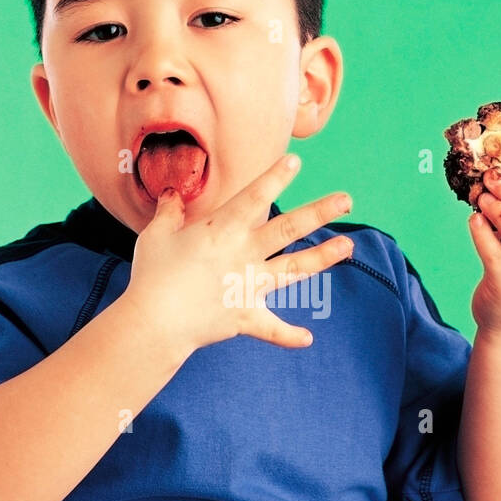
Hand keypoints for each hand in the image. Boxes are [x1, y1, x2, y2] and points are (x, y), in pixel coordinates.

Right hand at [125, 152, 354, 353]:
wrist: (154, 322)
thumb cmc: (151, 276)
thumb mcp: (156, 236)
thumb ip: (169, 212)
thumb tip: (172, 193)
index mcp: (222, 231)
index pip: (254, 197)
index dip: (275, 178)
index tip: (297, 161)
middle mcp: (243, 255)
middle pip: (288, 229)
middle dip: (319, 212)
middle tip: (346, 200)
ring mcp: (248, 286)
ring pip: (293, 269)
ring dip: (322, 258)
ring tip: (348, 247)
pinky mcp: (245, 316)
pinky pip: (272, 328)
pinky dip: (288, 336)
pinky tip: (307, 339)